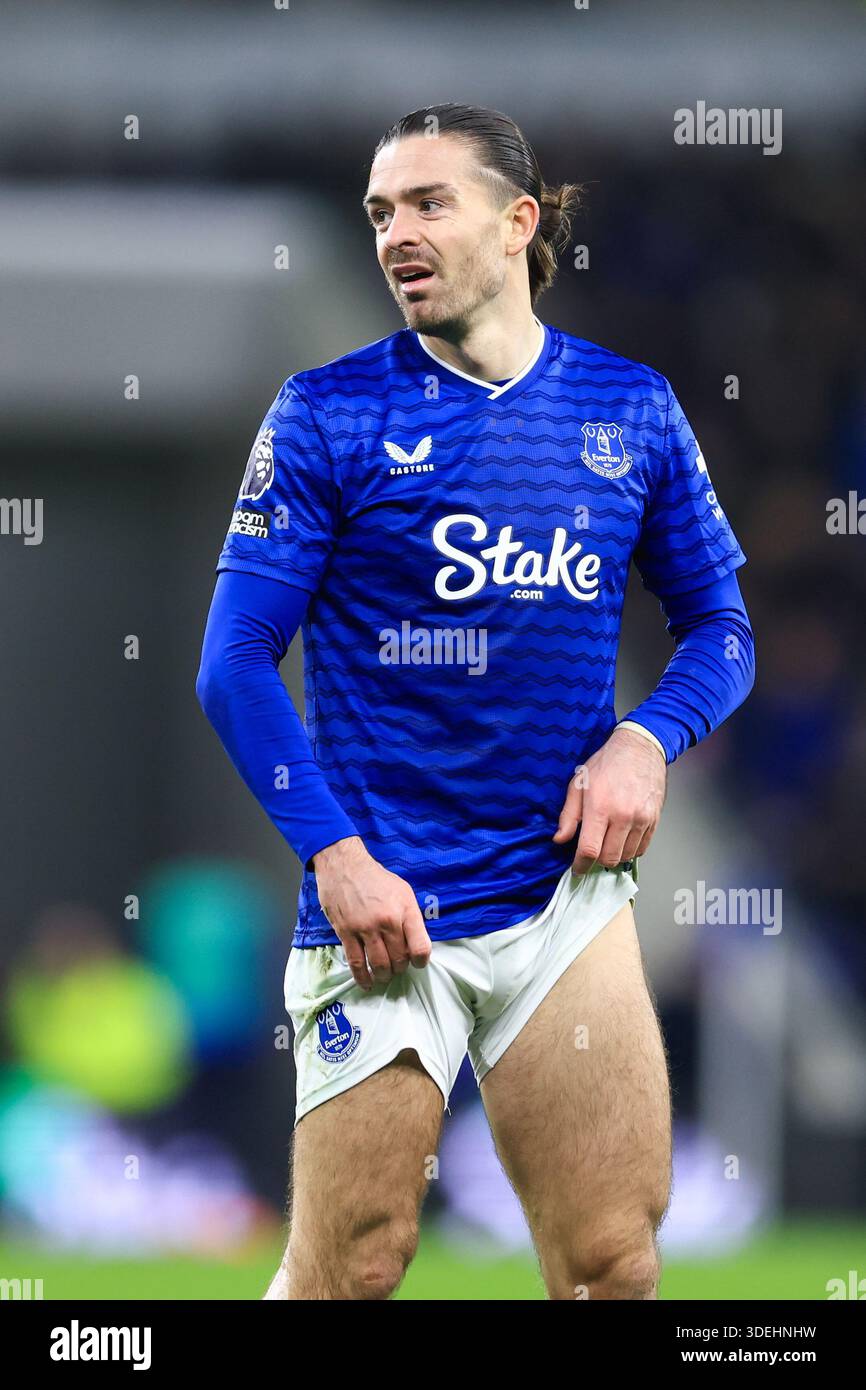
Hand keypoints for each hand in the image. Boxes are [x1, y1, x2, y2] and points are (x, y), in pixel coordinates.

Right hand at [312, 836, 431, 989]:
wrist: (344, 866)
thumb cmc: (375, 878)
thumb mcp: (403, 891)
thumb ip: (411, 916)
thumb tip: (415, 942)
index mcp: (405, 910)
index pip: (421, 947)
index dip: (421, 961)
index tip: (418, 962)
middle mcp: (387, 921)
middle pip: (400, 959)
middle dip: (400, 968)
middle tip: (397, 967)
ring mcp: (365, 928)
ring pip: (379, 965)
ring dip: (384, 975)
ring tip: (384, 975)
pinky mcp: (346, 933)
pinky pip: (356, 962)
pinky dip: (362, 977)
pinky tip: (367, 983)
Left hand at [552, 726, 666, 873]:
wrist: (640, 748)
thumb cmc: (607, 763)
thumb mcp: (578, 784)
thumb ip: (569, 815)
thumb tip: (560, 839)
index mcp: (600, 807)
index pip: (590, 850)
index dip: (581, 865)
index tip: (577, 869)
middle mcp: (623, 816)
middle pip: (609, 858)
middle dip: (597, 861)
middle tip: (591, 852)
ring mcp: (642, 819)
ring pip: (626, 856)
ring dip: (614, 856)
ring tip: (607, 842)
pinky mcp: (654, 820)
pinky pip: (642, 848)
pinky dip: (630, 850)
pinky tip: (622, 839)